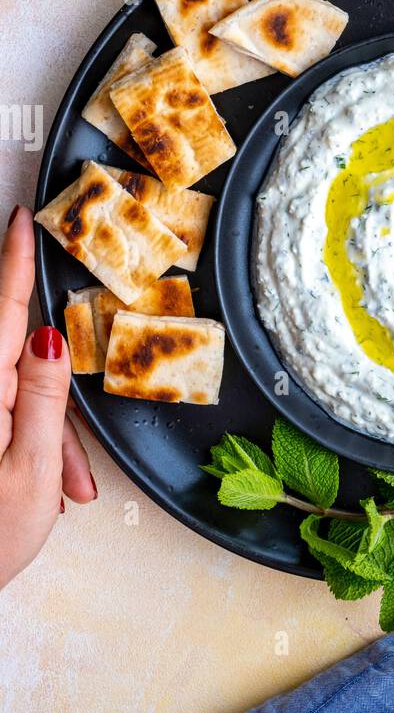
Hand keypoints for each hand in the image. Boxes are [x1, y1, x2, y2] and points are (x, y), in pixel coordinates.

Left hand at [0, 206, 95, 589]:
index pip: (3, 309)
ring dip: (45, 439)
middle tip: (69, 474)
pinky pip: (3, 420)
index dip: (13, 261)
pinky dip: (28, 447)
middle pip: (18, 366)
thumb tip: (55, 336)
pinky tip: (39, 490)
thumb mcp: (29, 470)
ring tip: (58, 495)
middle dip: (55, 413)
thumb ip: (45, 397)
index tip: (19, 217)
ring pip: (14, 398)